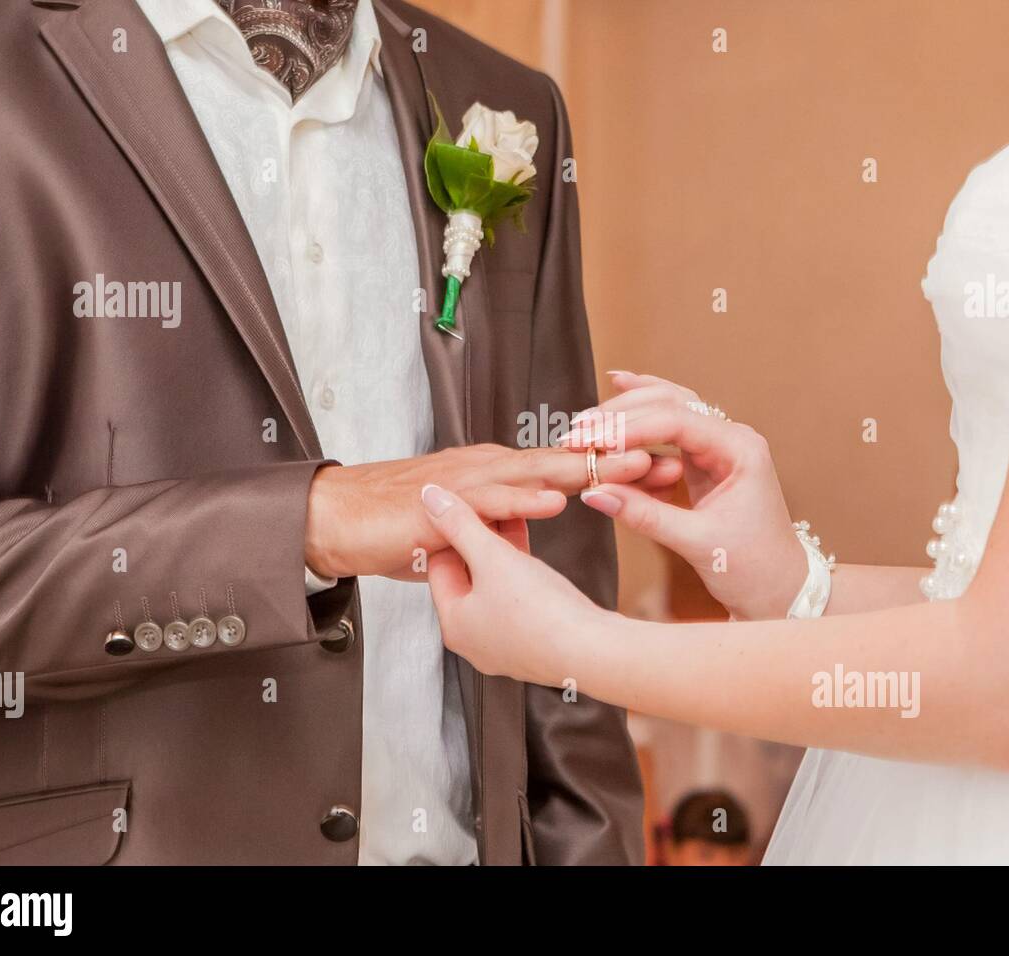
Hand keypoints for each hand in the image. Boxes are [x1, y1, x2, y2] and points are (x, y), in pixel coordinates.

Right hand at [304, 443, 652, 578]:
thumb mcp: (464, 533)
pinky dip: (524, 501)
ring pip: (538, 472)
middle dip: (617, 460)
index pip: (567, 469)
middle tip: (668, 456)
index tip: (661, 470)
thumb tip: (520, 534)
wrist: (340, 520)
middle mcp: (491, 468)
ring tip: (631, 467)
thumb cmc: (398, 525)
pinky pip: (491, 501)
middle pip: (565, 462)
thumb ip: (496, 529)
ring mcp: (470, 481)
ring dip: (586, 470)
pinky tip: (555, 501)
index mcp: (500, 474)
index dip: (612, 468)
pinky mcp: (445, 501)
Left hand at [421, 484, 604, 684]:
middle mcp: (474, 641)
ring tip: (516, 524)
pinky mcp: (536, 646)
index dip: (451, 531)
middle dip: (480, 542)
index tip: (468, 505)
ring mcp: (506, 647)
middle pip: (467, 579)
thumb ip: (460, 524)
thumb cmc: (540, 611)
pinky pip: (519, 603)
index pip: (438, 565)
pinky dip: (522, 577)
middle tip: (494, 510)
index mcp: (453, 624)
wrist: (594, 651)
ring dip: (503, 557)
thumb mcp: (492, 556)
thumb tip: (429, 497)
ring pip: (495, 590)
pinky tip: (536, 558)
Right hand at [562, 371, 801, 619]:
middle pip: (670, 403)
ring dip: (627, 412)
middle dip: (621, 414)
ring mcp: (719, 448)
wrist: (780, 592)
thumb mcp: (696, 544)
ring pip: (669, 410)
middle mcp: (732, 439)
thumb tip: (593, 493)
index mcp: (740, 450)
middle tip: (577, 431)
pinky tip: (619, 390)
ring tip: (584, 421)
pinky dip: (642, 416)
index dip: (627, 428)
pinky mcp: (706, 463)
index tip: (588, 441)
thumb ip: (644, 515)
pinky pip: (670, 430)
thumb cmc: (752, 569)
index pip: (676, 421)